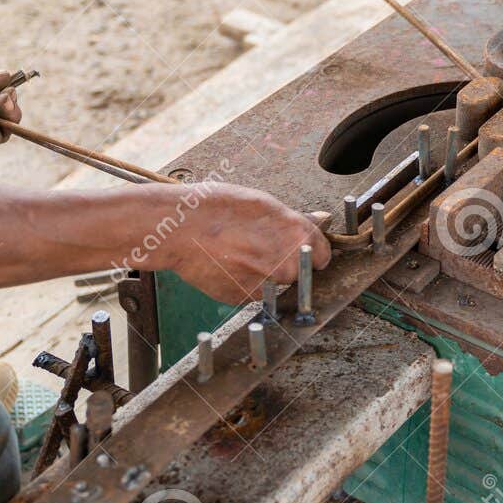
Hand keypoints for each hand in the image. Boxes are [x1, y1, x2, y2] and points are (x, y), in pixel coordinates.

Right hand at [133, 183, 331, 305]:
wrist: (180, 229)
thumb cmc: (219, 208)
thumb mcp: (264, 203)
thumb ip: (295, 220)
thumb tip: (321, 221)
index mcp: (299, 237)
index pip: (322, 256)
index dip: (309, 252)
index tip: (299, 250)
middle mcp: (288, 265)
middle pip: (299, 273)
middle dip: (285, 263)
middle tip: (259, 246)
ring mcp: (266, 285)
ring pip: (274, 284)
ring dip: (264, 275)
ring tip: (239, 253)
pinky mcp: (243, 298)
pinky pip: (252, 293)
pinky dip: (243, 283)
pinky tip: (228, 264)